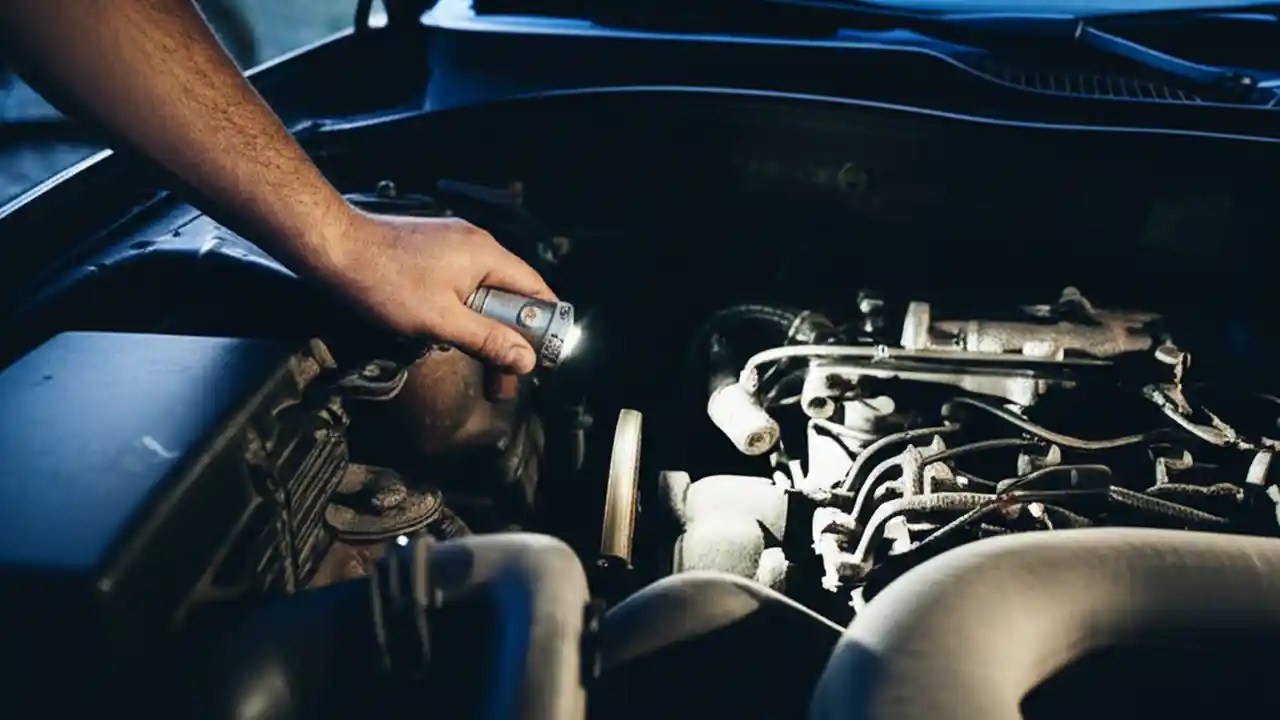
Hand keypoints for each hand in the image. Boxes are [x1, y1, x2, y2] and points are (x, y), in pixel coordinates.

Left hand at [309, 208, 555, 373]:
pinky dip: (465, 308)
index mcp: (486, 255)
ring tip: (478, 359)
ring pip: (484, 288)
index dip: (544, 321)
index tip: (542, 353)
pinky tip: (450, 331)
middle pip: (510, 291)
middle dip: (509, 333)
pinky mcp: (431, 249)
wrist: (333, 248)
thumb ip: (486, 339)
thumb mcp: (440, 321)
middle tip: (506, 373)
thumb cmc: (383, 282)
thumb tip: (524, 359)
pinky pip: (462, 281)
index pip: (535, 288)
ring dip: (485, 323)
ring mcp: (452, 243)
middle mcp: (475, 243)